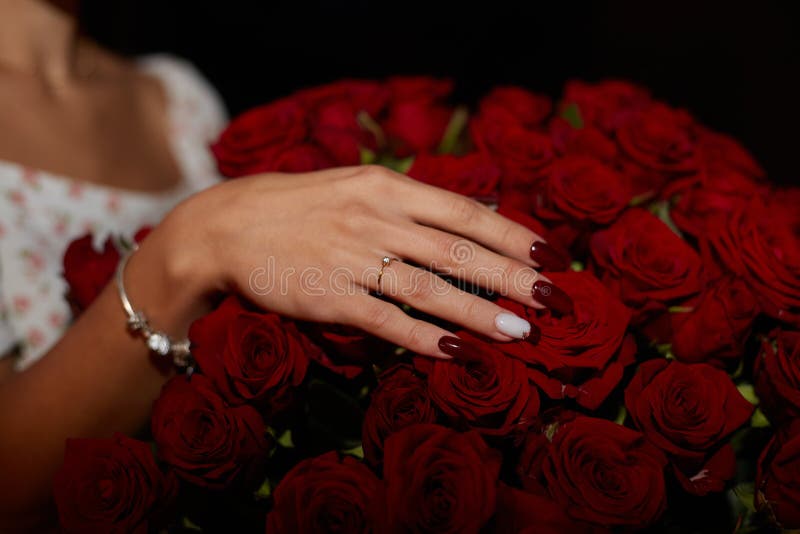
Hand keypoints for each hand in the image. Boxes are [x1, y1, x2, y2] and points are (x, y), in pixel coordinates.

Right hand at [158, 166, 571, 359]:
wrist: (228, 226)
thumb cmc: (303, 206)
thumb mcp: (359, 186)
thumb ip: (415, 202)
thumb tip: (478, 211)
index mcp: (386, 188)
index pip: (465, 212)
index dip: (513, 234)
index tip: (551, 255)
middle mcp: (375, 220)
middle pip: (459, 252)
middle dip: (512, 277)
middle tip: (553, 300)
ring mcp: (351, 260)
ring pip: (429, 289)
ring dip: (478, 314)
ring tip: (519, 333)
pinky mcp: (328, 298)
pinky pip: (386, 320)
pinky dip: (424, 338)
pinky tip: (457, 353)